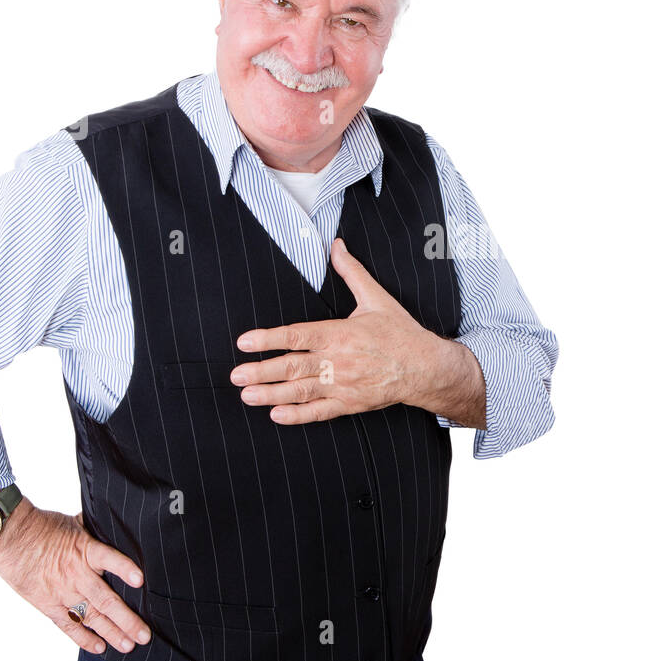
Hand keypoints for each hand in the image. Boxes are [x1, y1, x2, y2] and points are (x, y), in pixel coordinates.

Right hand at [0, 499, 150, 655]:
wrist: (11, 537)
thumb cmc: (43, 526)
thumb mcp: (75, 522)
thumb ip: (96, 529)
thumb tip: (115, 525)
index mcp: (86, 550)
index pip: (109, 559)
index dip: (125, 569)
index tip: (141, 580)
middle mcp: (77, 575)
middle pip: (106, 601)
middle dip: (127, 620)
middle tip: (144, 636)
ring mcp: (63, 592)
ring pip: (91, 617)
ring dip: (111, 632)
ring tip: (128, 645)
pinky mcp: (49, 604)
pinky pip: (69, 625)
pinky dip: (83, 638)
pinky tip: (99, 647)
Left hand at [231, 237, 441, 423]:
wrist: (424, 367)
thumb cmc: (399, 333)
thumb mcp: (376, 297)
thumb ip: (351, 272)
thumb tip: (337, 245)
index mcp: (339, 334)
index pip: (297, 336)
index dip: (268, 339)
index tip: (245, 342)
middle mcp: (337, 361)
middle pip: (292, 367)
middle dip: (261, 371)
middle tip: (236, 375)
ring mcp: (342, 385)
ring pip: (300, 391)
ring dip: (271, 394)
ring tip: (247, 395)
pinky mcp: (349, 403)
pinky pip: (319, 411)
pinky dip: (298, 415)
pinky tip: (277, 415)